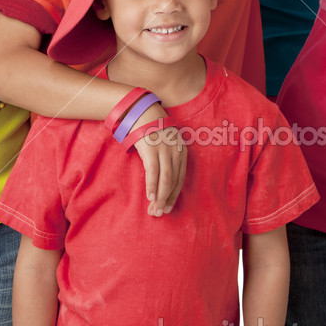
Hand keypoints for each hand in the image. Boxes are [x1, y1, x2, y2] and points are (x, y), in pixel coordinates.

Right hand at [131, 102, 186, 216]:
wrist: (143, 112)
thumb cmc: (153, 132)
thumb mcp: (166, 145)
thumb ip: (167, 161)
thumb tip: (162, 184)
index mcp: (182, 153)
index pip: (180, 179)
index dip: (174, 196)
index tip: (167, 208)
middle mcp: (176, 152)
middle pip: (174, 182)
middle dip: (166, 200)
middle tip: (159, 213)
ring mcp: (165, 151)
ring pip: (166, 180)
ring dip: (159, 197)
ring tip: (154, 209)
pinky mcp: (152, 149)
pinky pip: (153, 172)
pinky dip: (152, 186)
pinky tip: (150, 196)